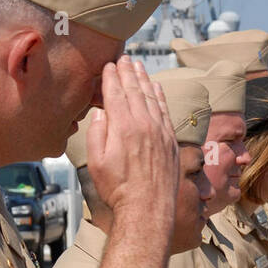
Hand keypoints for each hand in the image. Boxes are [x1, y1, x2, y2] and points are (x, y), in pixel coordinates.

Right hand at [84, 57, 179, 215]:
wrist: (147, 209)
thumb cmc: (118, 189)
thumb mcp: (96, 162)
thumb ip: (98, 133)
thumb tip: (102, 113)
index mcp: (122, 127)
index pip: (115, 93)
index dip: (111, 77)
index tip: (108, 66)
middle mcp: (144, 124)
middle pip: (135, 90)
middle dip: (127, 72)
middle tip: (123, 59)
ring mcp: (160, 131)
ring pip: (152, 97)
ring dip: (144, 80)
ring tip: (138, 67)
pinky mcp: (171, 141)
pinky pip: (165, 111)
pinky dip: (160, 96)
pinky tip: (157, 87)